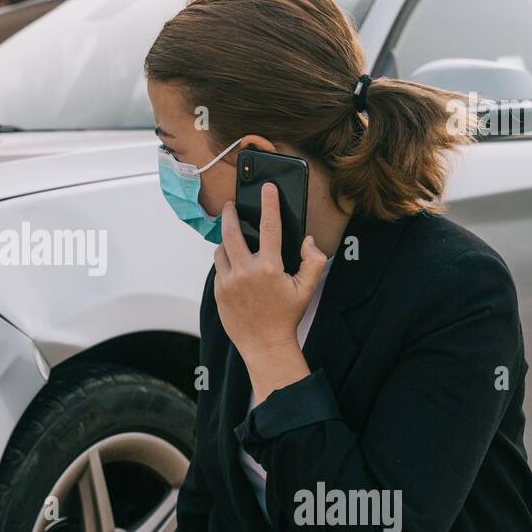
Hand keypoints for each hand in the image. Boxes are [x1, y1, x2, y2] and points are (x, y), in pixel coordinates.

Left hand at [213, 183, 328, 402]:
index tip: (267, 187)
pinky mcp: (218, 291)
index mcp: (269, 267)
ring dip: (227, 242)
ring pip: (221, 250)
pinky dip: (225, 263)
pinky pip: (218, 268)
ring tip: (235, 242)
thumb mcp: (307, 289)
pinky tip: (234, 265)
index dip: (269, 203)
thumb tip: (307, 241)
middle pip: (231, 232)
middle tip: (231, 206)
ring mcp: (228, 281)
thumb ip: (314, 261)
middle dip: (230, 214)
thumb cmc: (286, 316)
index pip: (270, 227)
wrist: (264, 344)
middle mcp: (245, 271)